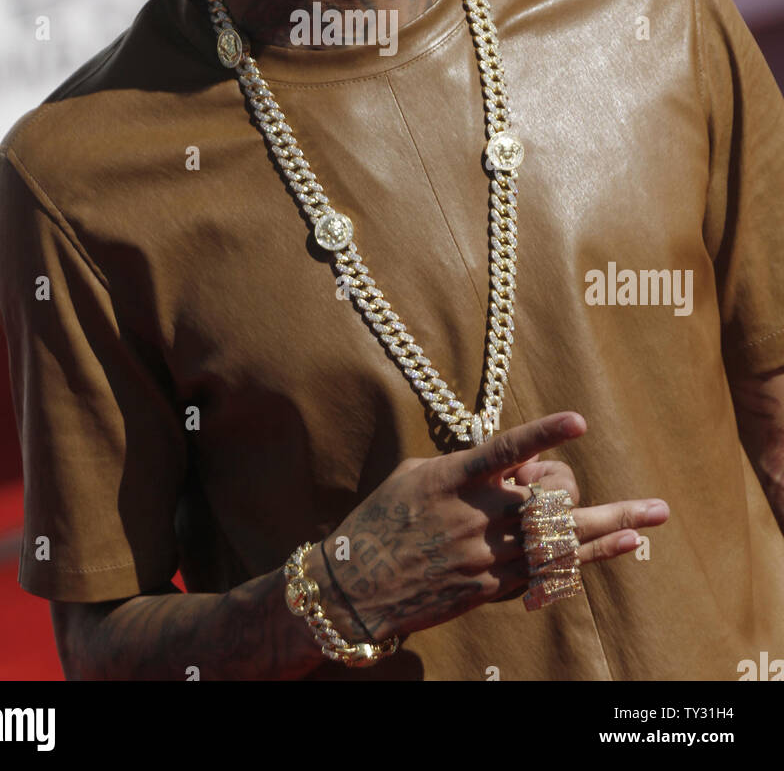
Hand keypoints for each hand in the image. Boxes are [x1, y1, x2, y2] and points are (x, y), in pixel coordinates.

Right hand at [316, 411, 668, 644]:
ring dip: (609, 535)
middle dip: (604, 507)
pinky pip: (547, 573)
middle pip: (551, 510)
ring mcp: (487, 558)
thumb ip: (467, 466)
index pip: (505, 452)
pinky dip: (584, 560)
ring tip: (649, 522)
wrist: (356, 587)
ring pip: (559, 545)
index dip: (542, 436)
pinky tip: (616, 550)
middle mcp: (477, 520)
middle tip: (653, 504)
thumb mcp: (417, 475)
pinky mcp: (490, 588)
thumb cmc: (382, 518)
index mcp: (454, 480)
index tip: (578, 421)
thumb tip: (510, 462)